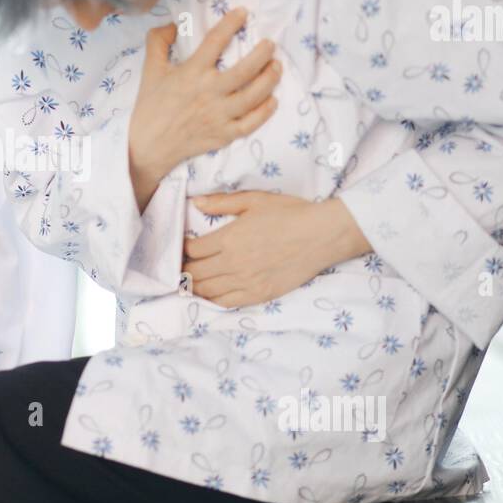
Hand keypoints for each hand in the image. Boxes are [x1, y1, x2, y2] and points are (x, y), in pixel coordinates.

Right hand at [129, 8, 281, 211]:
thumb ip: (158, 42)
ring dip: (270, 79)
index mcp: (191, 72)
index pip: (216, 41)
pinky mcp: (223, 135)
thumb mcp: (149, 70)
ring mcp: (219, 115)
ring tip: (277, 67)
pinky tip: (272, 100)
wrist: (147, 147)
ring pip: (254, 95)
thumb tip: (172, 25)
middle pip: (246, 70)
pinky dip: (265, 111)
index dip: (231, 23)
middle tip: (270, 44)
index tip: (243, 13)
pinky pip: (251, 122)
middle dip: (263, 53)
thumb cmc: (149, 107)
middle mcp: (209, 92)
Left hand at [182, 193, 371, 307]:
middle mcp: (233, 263)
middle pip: (195, 273)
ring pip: (207, 291)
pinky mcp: (259, 295)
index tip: (183, 247)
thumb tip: (195, 202)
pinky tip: (208, 295)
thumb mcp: (254, 200)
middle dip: (184, 269)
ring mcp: (246, 281)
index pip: (193, 249)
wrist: (322, 235)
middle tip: (180, 267)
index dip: (183, 249)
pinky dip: (212, 300)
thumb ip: (222, 203)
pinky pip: (226, 303)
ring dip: (193, 287)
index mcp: (229, 238)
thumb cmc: (290, 213)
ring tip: (188, 282)